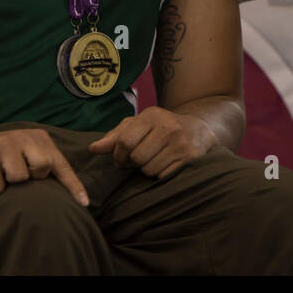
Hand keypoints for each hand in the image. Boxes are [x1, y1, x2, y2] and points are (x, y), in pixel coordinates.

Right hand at [0, 127, 88, 203]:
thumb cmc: (6, 156)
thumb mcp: (28, 154)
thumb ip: (46, 166)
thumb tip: (68, 196)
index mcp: (40, 139)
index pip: (61, 165)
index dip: (74, 186)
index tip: (84, 204)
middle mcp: (24, 138)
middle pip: (42, 166)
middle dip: (33, 176)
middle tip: (20, 173)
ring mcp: (4, 146)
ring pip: (19, 177)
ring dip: (10, 182)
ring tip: (2, 173)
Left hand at [87, 106, 215, 178]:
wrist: (199, 130)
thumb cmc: (161, 128)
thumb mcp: (140, 125)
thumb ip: (115, 136)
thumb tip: (93, 149)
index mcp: (152, 115)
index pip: (125, 141)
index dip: (118, 155)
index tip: (120, 160)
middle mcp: (168, 127)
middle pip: (136, 157)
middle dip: (134, 163)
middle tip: (138, 160)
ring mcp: (180, 143)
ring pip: (149, 169)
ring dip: (147, 169)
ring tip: (153, 160)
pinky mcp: (190, 158)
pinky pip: (163, 176)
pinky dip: (160, 174)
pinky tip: (165, 164)